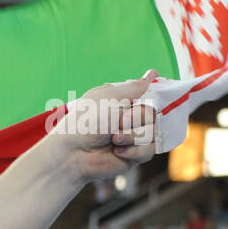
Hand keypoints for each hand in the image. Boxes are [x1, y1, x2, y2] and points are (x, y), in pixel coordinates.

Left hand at [47, 70, 159, 184]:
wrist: (74, 154)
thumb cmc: (86, 122)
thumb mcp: (110, 98)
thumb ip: (133, 88)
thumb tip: (152, 74)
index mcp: (123, 100)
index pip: (150, 94)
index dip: (151, 97)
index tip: (146, 96)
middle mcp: (130, 117)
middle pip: (153, 114)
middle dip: (136, 118)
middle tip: (118, 122)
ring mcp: (134, 136)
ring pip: (153, 133)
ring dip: (132, 136)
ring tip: (113, 139)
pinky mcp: (135, 154)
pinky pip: (149, 150)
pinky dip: (133, 151)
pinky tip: (117, 151)